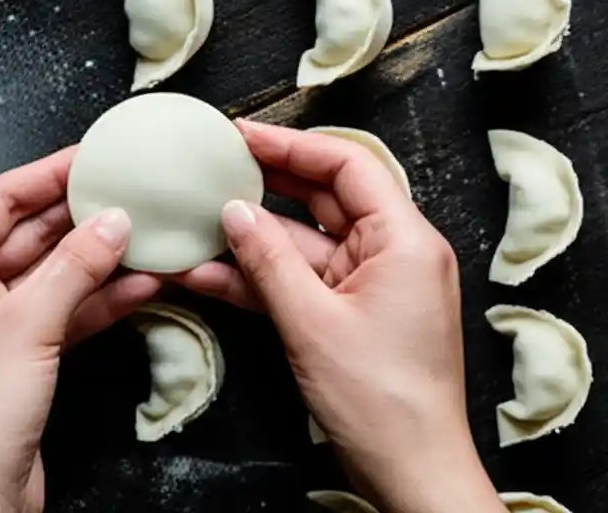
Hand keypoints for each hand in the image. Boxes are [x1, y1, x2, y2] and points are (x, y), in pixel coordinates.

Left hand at [0, 148, 160, 512]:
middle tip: (127, 191)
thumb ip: (73, 268)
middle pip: (24, 237)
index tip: (89, 156)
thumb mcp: (28, 327)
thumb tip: (112, 222)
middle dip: (78, 218)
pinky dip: (98, 302)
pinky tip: (142, 284)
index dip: (44, 175)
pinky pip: (61, 315)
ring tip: (146, 234)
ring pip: (49, 277)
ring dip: (96, 261)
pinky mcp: (18, 362)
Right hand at [177, 121, 502, 512]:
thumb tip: (233, 211)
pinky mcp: (351, 316)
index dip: (292, 146)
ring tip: (196, 222)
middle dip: (266, 184)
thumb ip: (268, 259)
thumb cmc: (382, 402)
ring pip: (304, 244)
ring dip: (252, 239)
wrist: (411, 471)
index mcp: (404, 240)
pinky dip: (260, 278)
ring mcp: (371, 286)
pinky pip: (301, 282)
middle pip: (325, 198)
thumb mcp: (311, 322)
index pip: (348, 164)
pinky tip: (208, 272)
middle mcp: (394, 254)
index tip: (242, 137)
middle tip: (215, 165)